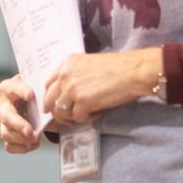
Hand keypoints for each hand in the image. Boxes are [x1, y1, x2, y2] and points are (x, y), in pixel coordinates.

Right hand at [0, 75, 39, 153]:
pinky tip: (32, 144)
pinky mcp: (7, 134)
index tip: (31, 95)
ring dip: (21, 139)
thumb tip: (55, 102)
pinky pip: (9, 146)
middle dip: (19, 125)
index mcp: (8, 88)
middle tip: (30, 132)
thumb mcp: (37, 86)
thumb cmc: (34, 91)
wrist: (29, 99)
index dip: (21, 91)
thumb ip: (44, 91)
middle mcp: (2, 105)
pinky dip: (21, 148)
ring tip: (36, 139)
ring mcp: (3, 122)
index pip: (12, 89)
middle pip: (6, 116)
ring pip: (6, 133)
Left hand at [43, 47, 162, 124]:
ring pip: (60, 112)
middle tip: (67, 118)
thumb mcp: (88, 64)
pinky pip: (77, 118)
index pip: (48, 84)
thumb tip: (67, 95)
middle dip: (56, 112)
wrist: (134, 71)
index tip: (55, 105)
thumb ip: (74, 75)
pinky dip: (86, 119)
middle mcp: (65, 75)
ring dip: (71, 117)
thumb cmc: (117, 67)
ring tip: (86, 115)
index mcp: (66, 64)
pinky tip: (97, 113)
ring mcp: (72, 89)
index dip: (51, 98)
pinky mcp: (83, 103)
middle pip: (49, 101)